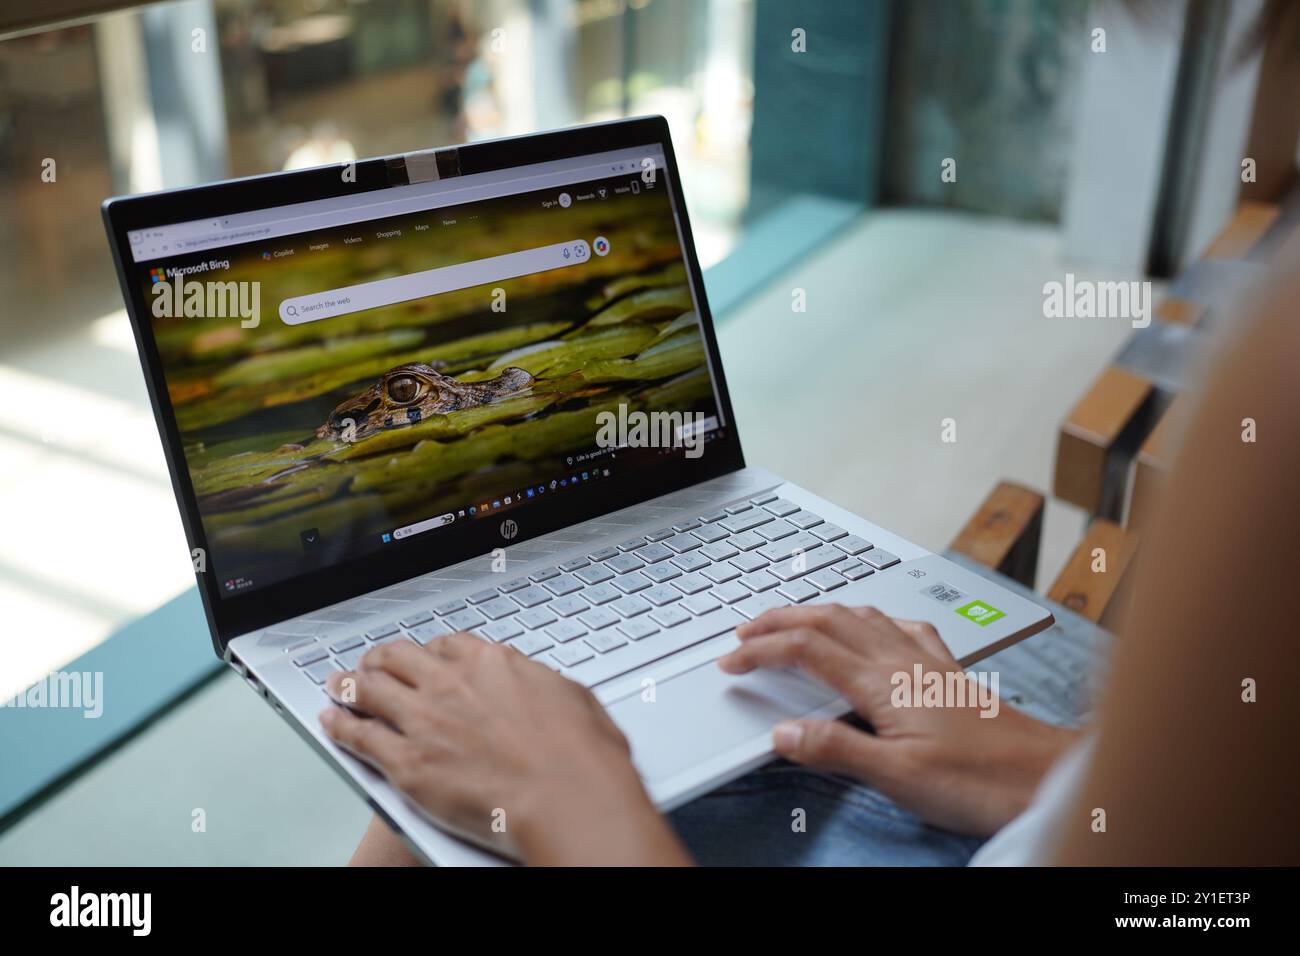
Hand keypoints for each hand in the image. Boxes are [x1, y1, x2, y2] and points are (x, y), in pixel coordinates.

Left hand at [319, 632, 689, 864]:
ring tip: (338, 684)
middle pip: (398, 658)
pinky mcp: (408, 764)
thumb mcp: (571, 698)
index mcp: (492, 663)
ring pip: (369, 690)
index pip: (445, 645)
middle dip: (381, 659)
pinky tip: (333, 722)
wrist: (569, 799)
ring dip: (348, 684)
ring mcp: (425, 722)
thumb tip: (539, 689)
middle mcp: (451, 684)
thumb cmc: (581, 758)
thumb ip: (539, 686)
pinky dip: (340, 727)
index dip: (429, 652)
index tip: (425, 658)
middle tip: (372, 664)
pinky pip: (359, 738)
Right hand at [719, 604, 1077, 835]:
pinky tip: (875, 626)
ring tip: (793, 619)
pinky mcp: (948, 672)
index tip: (731, 662)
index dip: (762, 651)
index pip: (806, 650)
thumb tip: (781, 734)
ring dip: (818, 612)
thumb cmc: (982, 781)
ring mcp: (927, 662)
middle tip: (744, 630)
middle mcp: (902, 662)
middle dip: (779, 618)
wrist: (1047, 777)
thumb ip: (836, 750)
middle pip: (828, 619)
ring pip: (861, 616)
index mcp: (882, 683)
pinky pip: (901, 628)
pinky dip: (871, 619)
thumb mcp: (898, 777)